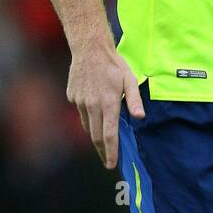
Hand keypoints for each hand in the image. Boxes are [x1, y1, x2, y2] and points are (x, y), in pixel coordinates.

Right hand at [67, 38, 143, 168]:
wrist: (89, 48)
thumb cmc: (113, 64)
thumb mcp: (130, 80)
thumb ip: (134, 100)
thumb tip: (140, 117)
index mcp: (108, 103)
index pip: (109, 135)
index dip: (111, 152)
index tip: (111, 164)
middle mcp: (92, 106)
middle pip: (96, 136)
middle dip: (102, 151)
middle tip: (107, 161)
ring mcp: (80, 102)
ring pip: (87, 126)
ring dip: (95, 135)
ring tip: (102, 142)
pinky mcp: (72, 97)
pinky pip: (81, 113)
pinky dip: (88, 117)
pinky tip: (94, 110)